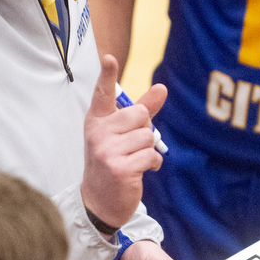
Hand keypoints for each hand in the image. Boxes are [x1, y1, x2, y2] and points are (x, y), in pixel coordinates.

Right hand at [80, 55, 167, 227]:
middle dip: (144, 130)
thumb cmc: (112, 161)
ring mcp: (106, 151)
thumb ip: (142, 110)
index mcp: (97, 121)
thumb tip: (162, 88)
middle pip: (139, 115)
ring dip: (148, 151)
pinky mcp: (119, 168)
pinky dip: (152, 164)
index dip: (107, 75)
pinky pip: (150, 156)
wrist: (99, 201)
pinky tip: (140, 171)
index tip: (109, 58)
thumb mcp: (122, 134)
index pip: (102, 94)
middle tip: (131, 146)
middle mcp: (98, 134)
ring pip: (148, 137)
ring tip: (134, 160)